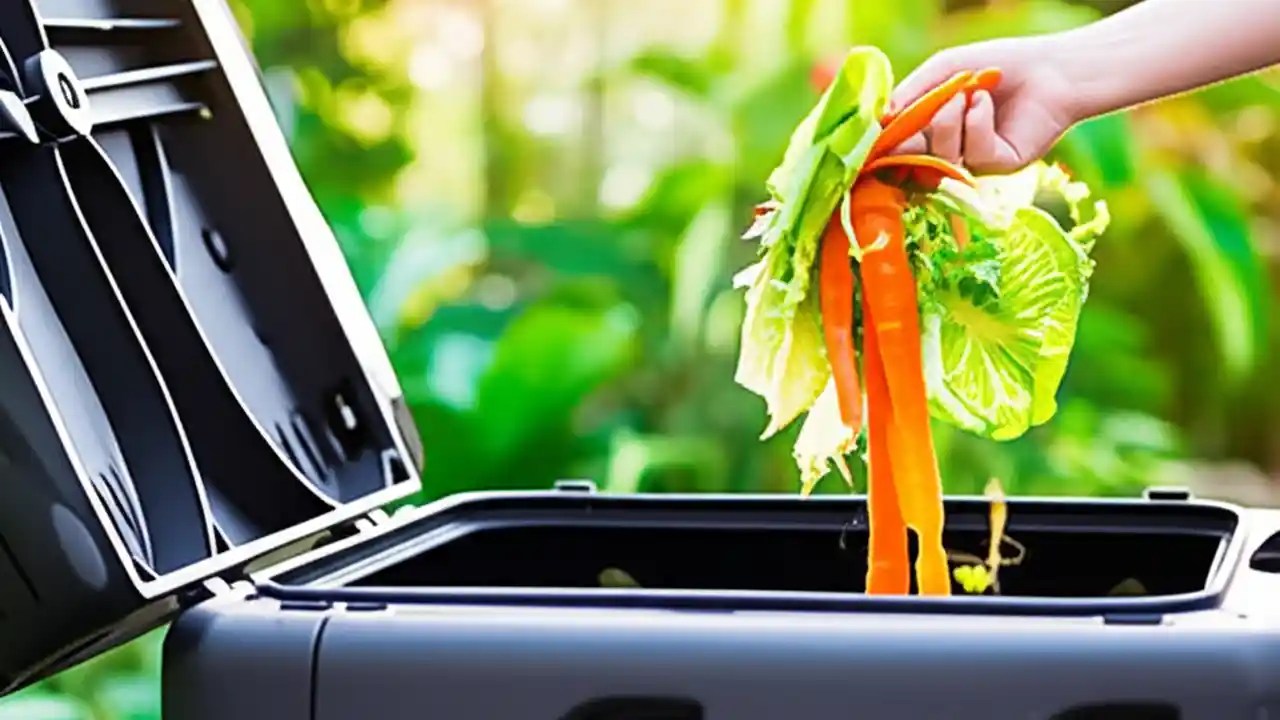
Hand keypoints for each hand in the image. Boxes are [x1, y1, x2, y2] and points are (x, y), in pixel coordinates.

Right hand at [888, 36, 1081, 173]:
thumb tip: (882, 119)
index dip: (887, 145)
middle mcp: (954, 149)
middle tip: (924, 111)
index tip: (875, 137)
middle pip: (916, 158)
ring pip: (943, 157)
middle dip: (913, 136)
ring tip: (969, 93)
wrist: (1052, 67)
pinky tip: (986, 102)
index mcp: (936, 128)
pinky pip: (975, 154)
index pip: (902, 146)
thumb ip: (912, 92)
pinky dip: (976, 123)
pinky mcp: (1001, 166)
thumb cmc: (999, 64)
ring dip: (950, 122)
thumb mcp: (946, 69)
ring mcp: (976, 161)